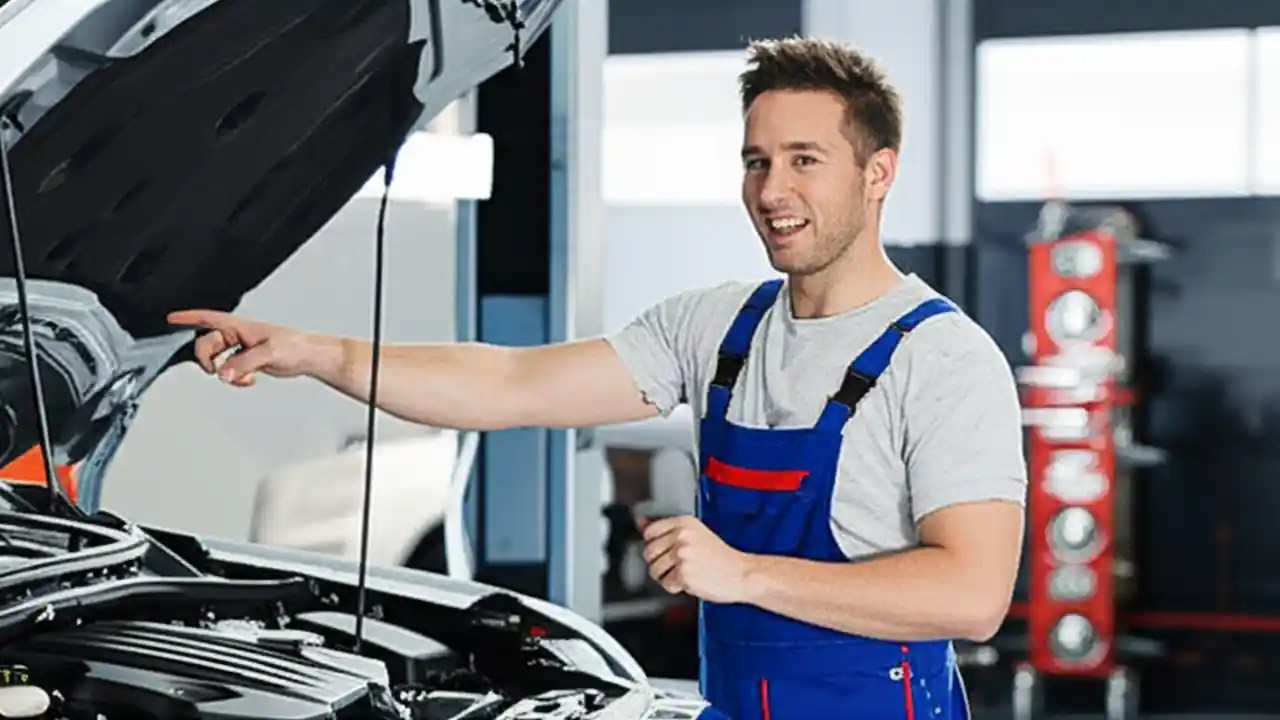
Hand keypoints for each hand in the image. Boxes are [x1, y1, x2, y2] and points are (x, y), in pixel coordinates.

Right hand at [166, 309, 327, 386]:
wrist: (307, 357)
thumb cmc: (294, 346)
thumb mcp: (268, 352)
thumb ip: (244, 363)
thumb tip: (224, 373)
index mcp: (239, 326)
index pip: (208, 318)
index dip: (189, 317)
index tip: (171, 318)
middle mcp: (236, 336)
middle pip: (206, 345)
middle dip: (209, 360)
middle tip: (218, 370)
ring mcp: (240, 349)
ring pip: (217, 361)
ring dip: (225, 372)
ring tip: (244, 377)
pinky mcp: (246, 361)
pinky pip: (228, 371)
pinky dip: (235, 379)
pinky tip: (249, 380)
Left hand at [641, 515, 753, 603]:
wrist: (743, 574)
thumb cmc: (721, 558)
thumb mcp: (694, 535)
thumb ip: (666, 530)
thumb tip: (639, 522)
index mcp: (684, 523)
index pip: (650, 532)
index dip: (654, 546)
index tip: (664, 552)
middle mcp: (682, 535)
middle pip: (649, 552)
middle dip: (659, 564)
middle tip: (677, 567)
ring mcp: (683, 554)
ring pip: (654, 570)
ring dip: (667, 578)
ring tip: (685, 574)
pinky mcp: (685, 573)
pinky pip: (667, 584)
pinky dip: (677, 587)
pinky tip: (692, 581)